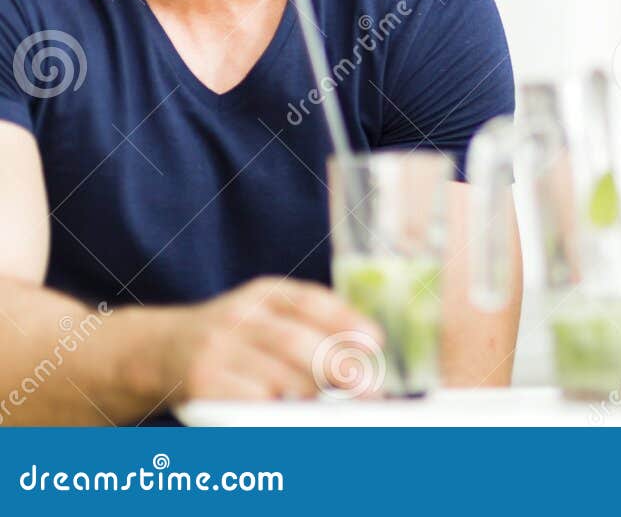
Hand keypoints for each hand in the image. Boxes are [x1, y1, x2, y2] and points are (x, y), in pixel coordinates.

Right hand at [162, 277, 384, 401]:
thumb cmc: (232, 339)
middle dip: (336, 366)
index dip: (346, 321)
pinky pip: (247, 402)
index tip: (374, 342)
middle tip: (365, 386)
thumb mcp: (266, 315)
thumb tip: (364, 353)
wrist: (157, 350)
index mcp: (264, 294)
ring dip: (310, 395)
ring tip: (332, 405)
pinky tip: (293, 415)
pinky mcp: (201, 386)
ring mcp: (216, 351)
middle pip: (293, 341)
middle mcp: (239, 316)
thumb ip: (310, 326)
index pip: (310, 302)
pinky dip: (276, 411)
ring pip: (273, 377)